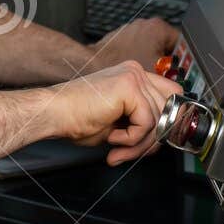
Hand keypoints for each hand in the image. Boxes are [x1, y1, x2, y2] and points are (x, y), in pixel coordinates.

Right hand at [45, 60, 182, 165]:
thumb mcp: (117, 124)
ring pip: (157, 120)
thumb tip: (158, 141)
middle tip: (131, 152)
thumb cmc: (75, 118)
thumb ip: (140, 127)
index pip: (170, 95)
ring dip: (138, 143)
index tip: (154, 142)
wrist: (53, 113)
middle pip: (169, 108)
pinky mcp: (129, 87)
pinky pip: (146, 122)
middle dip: (153, 138)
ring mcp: (133, 77)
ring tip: (116, 147)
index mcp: (132, 77)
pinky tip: (112, 136)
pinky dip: (131, 138)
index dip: (168, 120)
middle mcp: (135, 72)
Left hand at [81, 16, 178, 74]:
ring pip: (154, 49)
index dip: (185, 62)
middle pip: (169, 47)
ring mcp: (134, 30)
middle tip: (167, 78)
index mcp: (159, 28)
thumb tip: (177, 87)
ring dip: (154, 63)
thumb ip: (168, 78)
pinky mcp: (123, 38)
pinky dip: (141, 60)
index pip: (184, 44)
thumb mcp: (152, 74)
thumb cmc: (117, 64)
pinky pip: (140, 49)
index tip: (183, 74)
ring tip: (151, 77)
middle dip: (168, 64)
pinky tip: (137, 73)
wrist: (90, 63)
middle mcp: (147, 25)